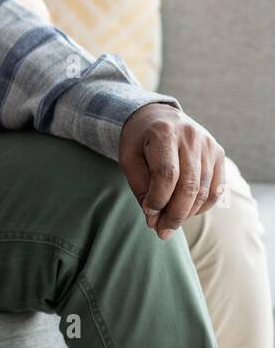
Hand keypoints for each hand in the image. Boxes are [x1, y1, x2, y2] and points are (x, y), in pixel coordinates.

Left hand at [118, 103, 225, 239]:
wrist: (158, 115)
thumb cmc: (139, 139)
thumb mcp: (128, 158)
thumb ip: (140, 186)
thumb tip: (153, 219)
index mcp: (163, 133)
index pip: (167, 174)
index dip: (159, 199)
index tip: (148, 214)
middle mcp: (191, 137)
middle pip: (189, 186)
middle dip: (175, 214)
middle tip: (162, 232)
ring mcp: (209, 145)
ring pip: (203, 190)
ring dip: (187, 213)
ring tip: (170, 224)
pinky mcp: (219, 154)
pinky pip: (216, 189)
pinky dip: (203, 206)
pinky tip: (187, 212)